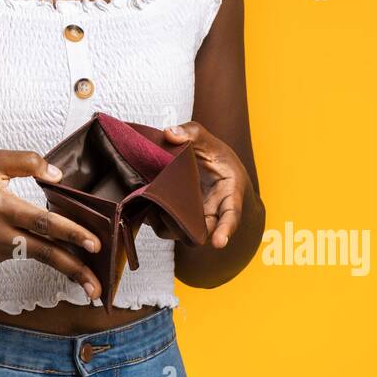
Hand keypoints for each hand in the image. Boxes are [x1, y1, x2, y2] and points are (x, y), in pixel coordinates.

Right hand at [0, 150, 104, 299]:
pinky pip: (17, 252)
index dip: (71, 233)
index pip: (43, 222)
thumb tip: (58, 176)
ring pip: (33, 253)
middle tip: (98, 287)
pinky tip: (31, 237)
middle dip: (74, 270)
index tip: (95, 245)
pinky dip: (30, 246)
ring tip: (86, 277)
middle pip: (43, 253)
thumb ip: (28, 162)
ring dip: (60, 263)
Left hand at [146, 121, 250, 247]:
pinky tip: (144, 207)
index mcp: (229, 193)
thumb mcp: (206, 139)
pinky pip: (167, 226)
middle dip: (187, 230)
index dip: (226, 229)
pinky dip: (156, 219)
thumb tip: (169, 134)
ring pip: (182, 232)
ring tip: (152, 209)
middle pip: (203, 230)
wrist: (209, 166)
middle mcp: (214, 211)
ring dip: (168, 225)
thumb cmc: (214, 156)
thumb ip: (190, 133)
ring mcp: (196, 217)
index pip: (232, 215)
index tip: (219, 243)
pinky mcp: (179, 217)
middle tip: (168, 217)